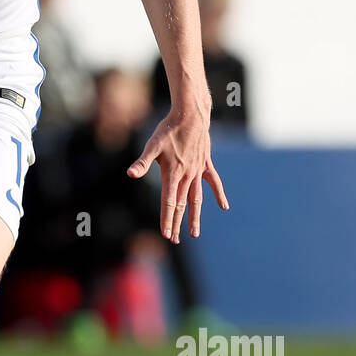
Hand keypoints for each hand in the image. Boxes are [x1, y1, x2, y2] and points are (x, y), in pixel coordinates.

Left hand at [127, 107, 228, 242]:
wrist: (191, 114)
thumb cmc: (168, 129)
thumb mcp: (152, 145)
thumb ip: (142, 162)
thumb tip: (130, 174)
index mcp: (173, 173)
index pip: (169, 202)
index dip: (167, 219)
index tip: (167, 235)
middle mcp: (187, 176)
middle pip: (181, 204)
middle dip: (177, 223)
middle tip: (175, 240)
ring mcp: (198, 171)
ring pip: (197, 198)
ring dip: (195, 216)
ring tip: (195, 233)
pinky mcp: (205, 164)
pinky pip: (214, 182)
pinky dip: (218, 194)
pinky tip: (224, 207)